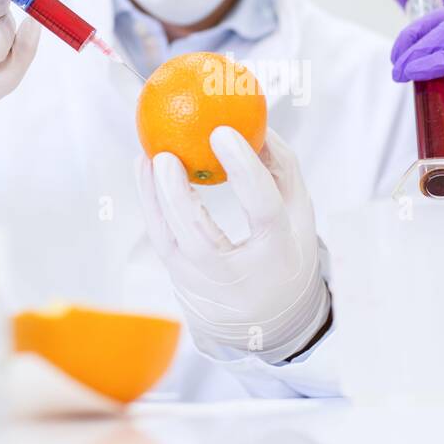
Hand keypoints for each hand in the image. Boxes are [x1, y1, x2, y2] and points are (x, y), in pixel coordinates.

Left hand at [136, 127, 330, 363]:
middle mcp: (240, 279)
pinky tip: (144, 174)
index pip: (263, 209)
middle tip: (165, 154)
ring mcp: (207, 289)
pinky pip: (162, 245)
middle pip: (201, 239)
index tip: (222, 132)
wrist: (272, 321)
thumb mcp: (299, 213)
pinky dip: (150, 208)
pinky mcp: (184, 288)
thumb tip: (256, 122)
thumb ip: (281, 167)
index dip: (243, 170)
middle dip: (177, 196)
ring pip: (171, 245)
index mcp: (279, 254)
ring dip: (153, 199)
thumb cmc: (288, 253)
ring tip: (146, 157)